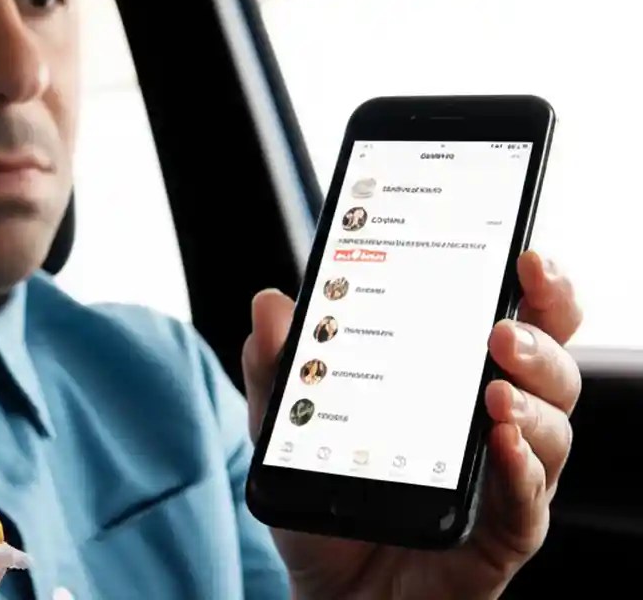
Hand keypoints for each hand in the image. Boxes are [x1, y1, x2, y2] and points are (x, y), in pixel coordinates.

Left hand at [242, 250, 581, 599]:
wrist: (329, 585)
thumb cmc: (333, 492)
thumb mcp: (289, 424)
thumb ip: (280, 366)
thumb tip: (270, 303)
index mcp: (459, 380)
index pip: (517, 322)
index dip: (536, 288)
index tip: (524, 255)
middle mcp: (496, 423)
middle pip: (551, 370)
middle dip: (541, 339)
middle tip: (502, 330)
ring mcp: (505, 479)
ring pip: (552, 432)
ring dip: (529, 405)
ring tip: (494, 393)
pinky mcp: (501, 535)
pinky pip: (527, 504)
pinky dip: (521, 474)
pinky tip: (502, 449)